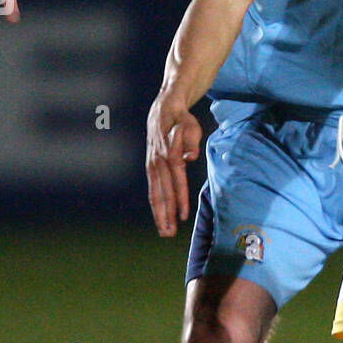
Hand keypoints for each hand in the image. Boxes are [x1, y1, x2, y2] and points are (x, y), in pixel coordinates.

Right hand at [146, 93, 202, 235]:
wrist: (163, 109)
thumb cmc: (182, 119)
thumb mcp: (190, 125)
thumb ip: (191, 140)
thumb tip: (191, 157)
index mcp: (169, 153)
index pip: (176, 181)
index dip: (180, 199)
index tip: (183, 216)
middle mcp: (158, 162)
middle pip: (162, 192)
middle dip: (166, 214)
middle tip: (169, 234)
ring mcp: (152, 165)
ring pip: (155, 193)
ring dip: (159, 213)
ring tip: (164, 231)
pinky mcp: (151, 167)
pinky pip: (153, 189)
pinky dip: (156, 204)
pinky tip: (160, 216)